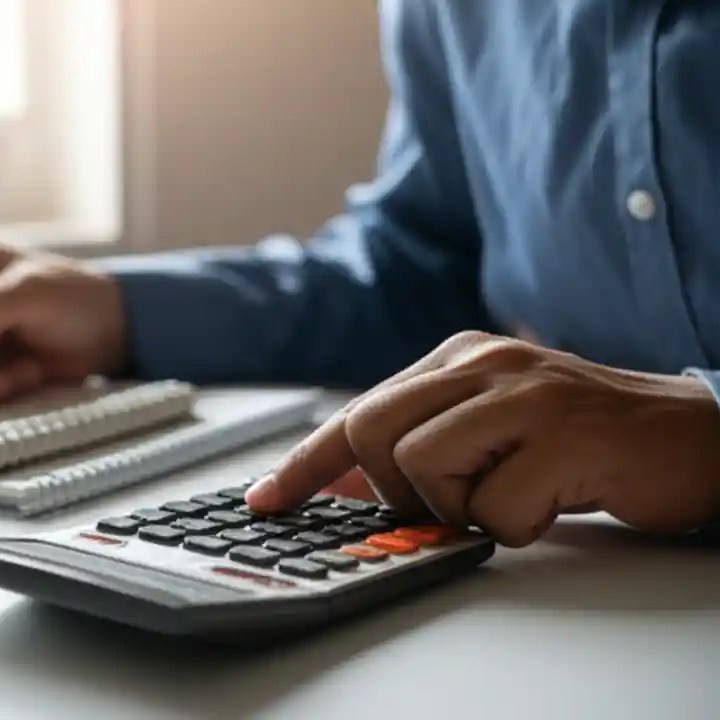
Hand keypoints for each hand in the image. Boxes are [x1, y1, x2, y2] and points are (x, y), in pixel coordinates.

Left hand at [246, 331, 719, 545]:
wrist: (693, 438)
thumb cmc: (582, 441)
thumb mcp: (490, 428)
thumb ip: (422, 443)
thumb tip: (339, 486)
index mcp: (456, 357)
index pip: (357, 412)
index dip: (305, 463)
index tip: (266, 500)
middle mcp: (483, 363)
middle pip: (371, 431)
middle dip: (392, 487)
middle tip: (449, 500)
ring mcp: (524, 393)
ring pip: (423, 467)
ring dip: (462, 506)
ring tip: (515, 493)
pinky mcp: (563, 436)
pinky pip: (494, 508)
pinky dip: (516, 525)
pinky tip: (554, 501)